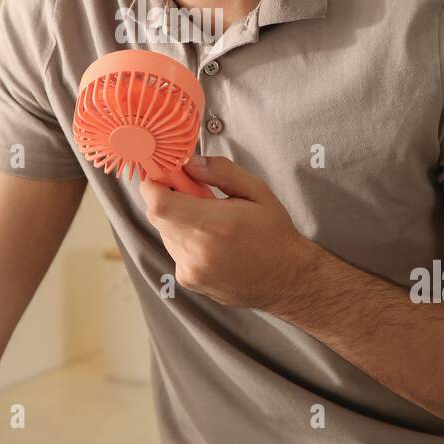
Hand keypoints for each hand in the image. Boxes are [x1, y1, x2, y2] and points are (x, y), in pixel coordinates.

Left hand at [138, 155, 311, 310]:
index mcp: (215, 226)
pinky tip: (211, 241)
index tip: (167, 173)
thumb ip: (220, 172)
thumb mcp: (256, 191)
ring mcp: (191, 270)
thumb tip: (189, 163)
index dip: (155, 183)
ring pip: (165, 232)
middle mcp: (198, 252)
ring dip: (177, 219)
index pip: (159, 203)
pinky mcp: (189, 280)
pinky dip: (184, 238)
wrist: (288, 279)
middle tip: (196, 194)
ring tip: (210, 221)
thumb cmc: (274, 233)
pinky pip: (174, 249)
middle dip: (168, 197)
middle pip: (157, 215)